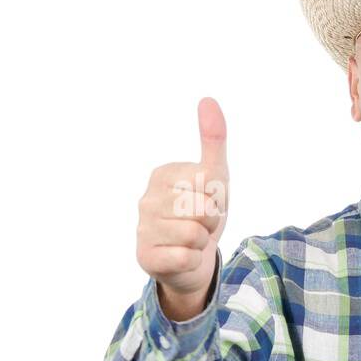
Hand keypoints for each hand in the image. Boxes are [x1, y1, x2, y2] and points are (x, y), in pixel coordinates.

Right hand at [135, 98, 228, 320]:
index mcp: (162, 174)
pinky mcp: (145, 257)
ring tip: (191, 241)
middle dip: (211, 220)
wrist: (192, 261)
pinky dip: (192, 260)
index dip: (218, 197)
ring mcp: (142, 229)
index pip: (209, 181)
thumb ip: (213, 140)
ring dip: (202, 242)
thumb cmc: (202, 215)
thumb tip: (208, 99)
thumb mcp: (215, 177)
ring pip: (195, 234)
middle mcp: (146, 199)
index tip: (206, 201)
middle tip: (200, 224)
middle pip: (203, 208)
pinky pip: (186, 257)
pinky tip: (181, 257)